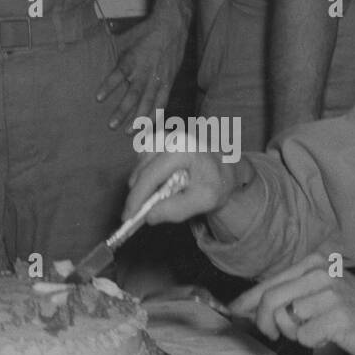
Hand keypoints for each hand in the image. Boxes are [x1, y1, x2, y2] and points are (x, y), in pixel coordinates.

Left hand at [96, 12, 187, 132]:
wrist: (172, 26)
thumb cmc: (145, 33)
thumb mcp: (126, 39)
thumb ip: (112, 52)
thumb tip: (91, 54)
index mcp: (133, 58)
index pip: (119, 73)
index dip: (109, 86)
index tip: (98, 98)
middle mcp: (146, 70)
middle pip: (134, 94)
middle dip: (123, 111)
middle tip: (111, 125)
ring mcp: (159, 78)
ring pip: (148, 102)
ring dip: (139, 119)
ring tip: (129, 133)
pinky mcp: (168, 82)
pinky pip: (162, 102)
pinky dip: (155, 116)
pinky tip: (149, 128)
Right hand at [123, 150, 243, 224]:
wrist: (227, 167)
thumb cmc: (218, 181)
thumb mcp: (205, 200)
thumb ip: (177, 209)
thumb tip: (149, 216)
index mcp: (182, 149)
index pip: (150, 175)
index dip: (136, 198)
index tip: (127, 217)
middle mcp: (170, 138)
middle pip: (141, 171)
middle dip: (138, 195)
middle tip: (139, 214)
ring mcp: (164, 136)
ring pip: (139, 166)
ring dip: (143, 186)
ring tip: (158, 198)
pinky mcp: (160, 139)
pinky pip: (143, 161)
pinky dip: (147, 176)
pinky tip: (161, 184)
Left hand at [230, 253, 354, 354]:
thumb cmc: (352, 312)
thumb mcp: (319, 292)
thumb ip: (286, 296)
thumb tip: (243, 307)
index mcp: (314, 262)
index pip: (270, 282)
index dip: (247, 301)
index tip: (232, 312)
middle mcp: (321, 272)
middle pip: (270, 299)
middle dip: (263, 321)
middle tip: (271, 335)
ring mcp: (331, 293)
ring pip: (286, 319)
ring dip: (295, 333)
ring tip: (316, 331)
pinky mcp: (338, 316)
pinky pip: (305, 336)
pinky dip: (313, 342)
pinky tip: (330, 337)